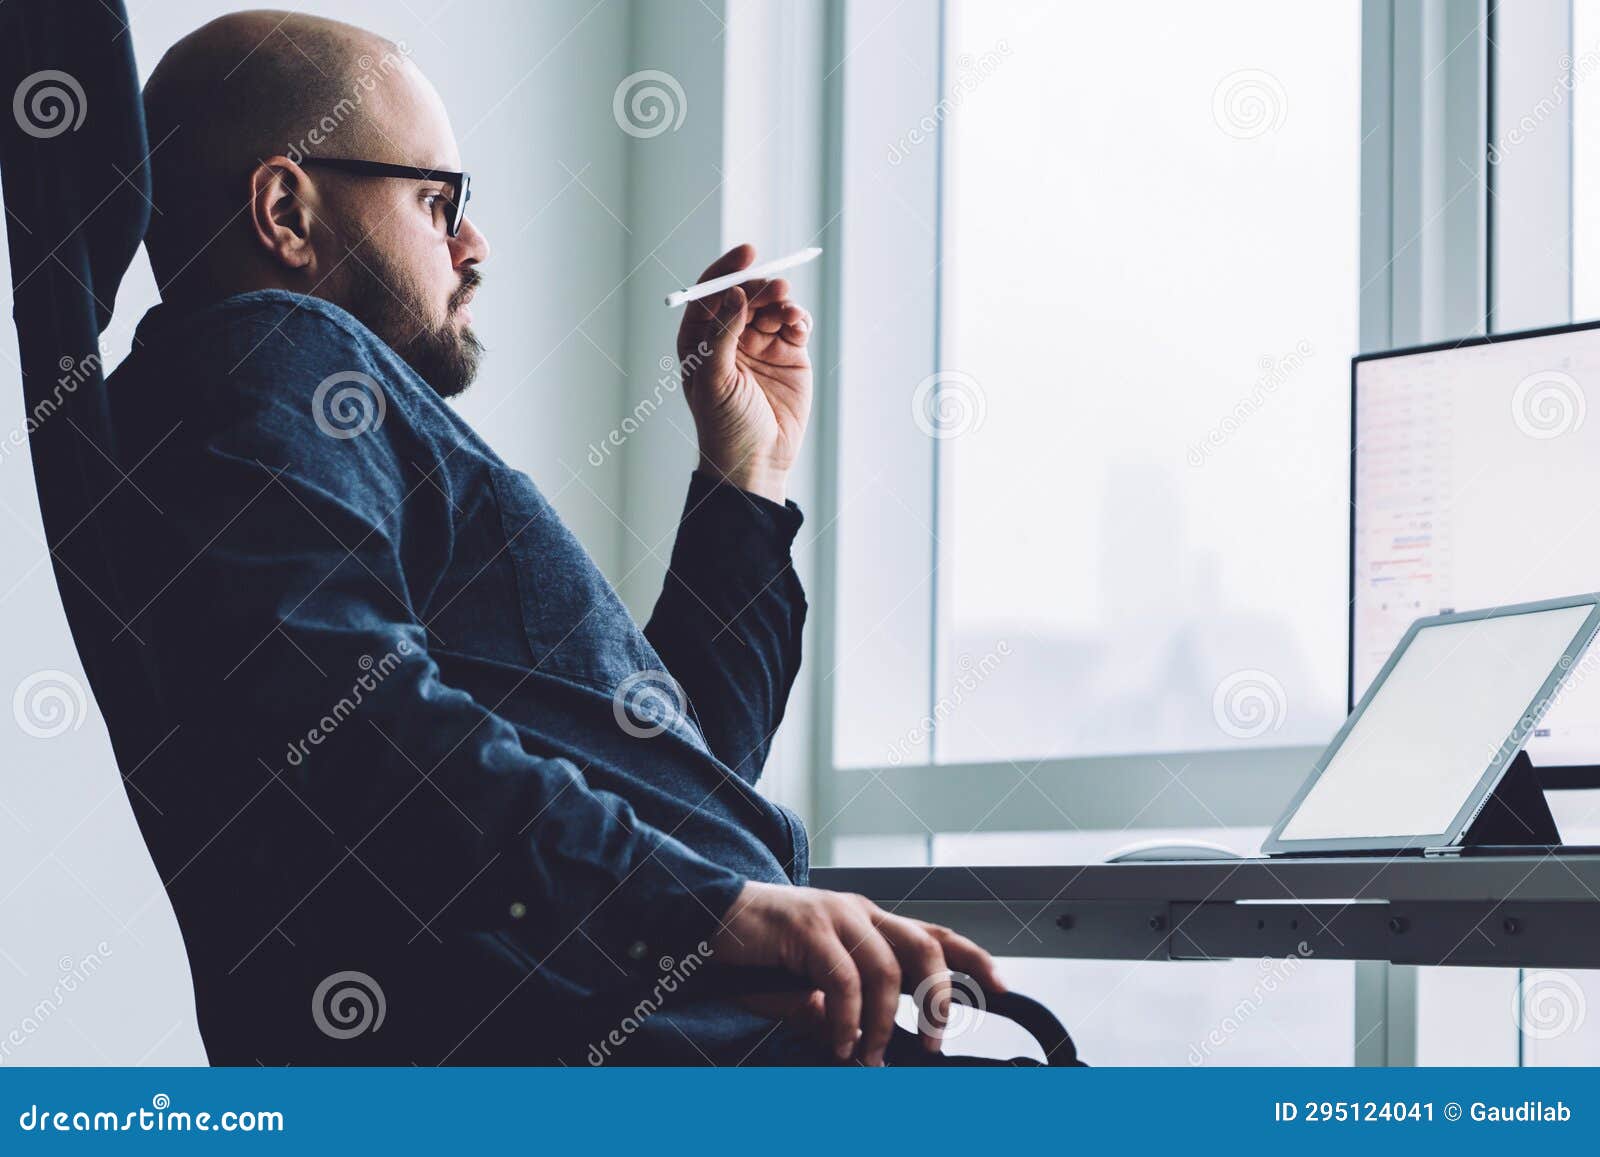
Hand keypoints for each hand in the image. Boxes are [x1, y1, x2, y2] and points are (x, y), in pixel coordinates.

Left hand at [675, 243, 813, 503]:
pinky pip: (795, 323)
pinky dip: (799, 318)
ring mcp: (761, 344)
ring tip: (789, 315)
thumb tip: (736, 295)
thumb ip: (723, 335)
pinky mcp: (789, 355)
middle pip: (745, 295)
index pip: (711, 294)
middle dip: (761, 287)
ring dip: (782, 303)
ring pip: (772, 306)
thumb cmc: (724, 426)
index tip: (748, 253)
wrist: (757, 462)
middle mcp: (730, 337)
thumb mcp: (715, 379)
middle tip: (776, 288)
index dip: (728, 271)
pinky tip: (799, 326)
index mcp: (700, 340)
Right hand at [710, 881, 1006, 1065]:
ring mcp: (836, 916)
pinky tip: (841, 1041)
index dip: (974, 958)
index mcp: (869, 923)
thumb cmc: (762, 953)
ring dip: (885, 1023)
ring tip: (869, 1054)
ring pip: (888, 969)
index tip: (1003, 987)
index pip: (935, 934)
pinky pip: (844, 979)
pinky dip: (848, 1019)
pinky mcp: (808, 927)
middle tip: (934, 1041)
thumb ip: (842, 1014)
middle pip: (925, 947)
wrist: (712, 920)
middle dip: (939, 999)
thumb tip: (868, 1051)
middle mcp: (861, 913)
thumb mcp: (811, 990)